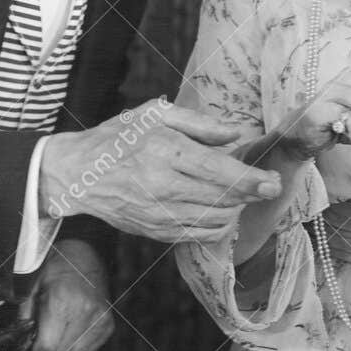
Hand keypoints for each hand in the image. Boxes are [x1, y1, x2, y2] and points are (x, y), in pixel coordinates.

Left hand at [27, 239, 114, 350]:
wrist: (84, 256)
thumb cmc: (55, 269)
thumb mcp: (33, 287)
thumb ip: (25, 316)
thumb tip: (23, 343)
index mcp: (61, 300)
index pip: (48, 345)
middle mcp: (83, 311)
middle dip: (49, 350)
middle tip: (44, 336)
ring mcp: (99, 319)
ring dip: (64, 350)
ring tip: (59, 332)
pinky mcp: (108, 324)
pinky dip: (78, 347)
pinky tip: (72, 331)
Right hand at [38, 99, 283, 242]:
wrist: (77, 175)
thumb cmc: (117, 139)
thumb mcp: (153, 114)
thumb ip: (198, 123)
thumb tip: (236, 134)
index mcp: (164, 152)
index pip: (219, 171)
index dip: (252, 180)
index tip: (273, 182)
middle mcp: (162, 186)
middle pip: (223, 198)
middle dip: (252, 194)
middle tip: (267, 186)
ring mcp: (158, 214)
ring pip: (215, 220)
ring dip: (235, 209)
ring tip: (237, 194)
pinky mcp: (155, 232)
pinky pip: (199, 235)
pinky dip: (218, 226)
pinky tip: (220, 211)